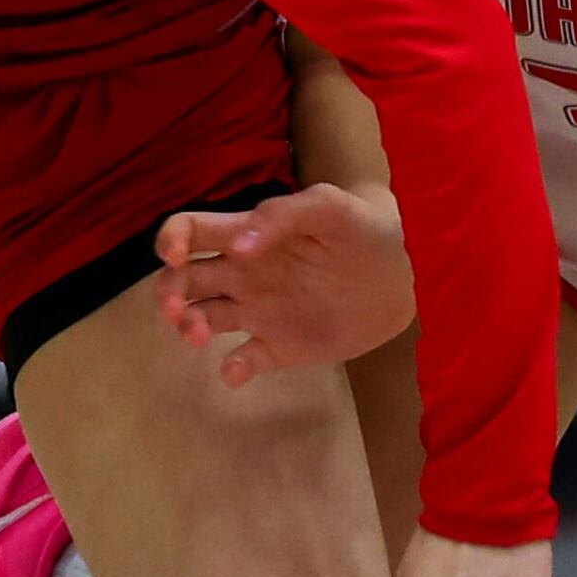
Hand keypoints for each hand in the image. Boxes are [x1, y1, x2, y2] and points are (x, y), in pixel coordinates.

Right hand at [153, 183, 413, 384]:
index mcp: (247, 234)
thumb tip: (238, 246)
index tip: (174, 256)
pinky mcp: (280, 346)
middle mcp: (244, 274)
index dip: (171, 241)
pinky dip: (232, 369)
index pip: (191, 231)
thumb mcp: (328, 207)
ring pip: (203, 318)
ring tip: (200, 334)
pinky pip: (244, 361)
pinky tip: (237, 369)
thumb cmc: (366, 228)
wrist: (408, 273)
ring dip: (188, 326)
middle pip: (185, 280)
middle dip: (168, 294)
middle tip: (177, 309)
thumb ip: (282, 216)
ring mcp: (260, 311)